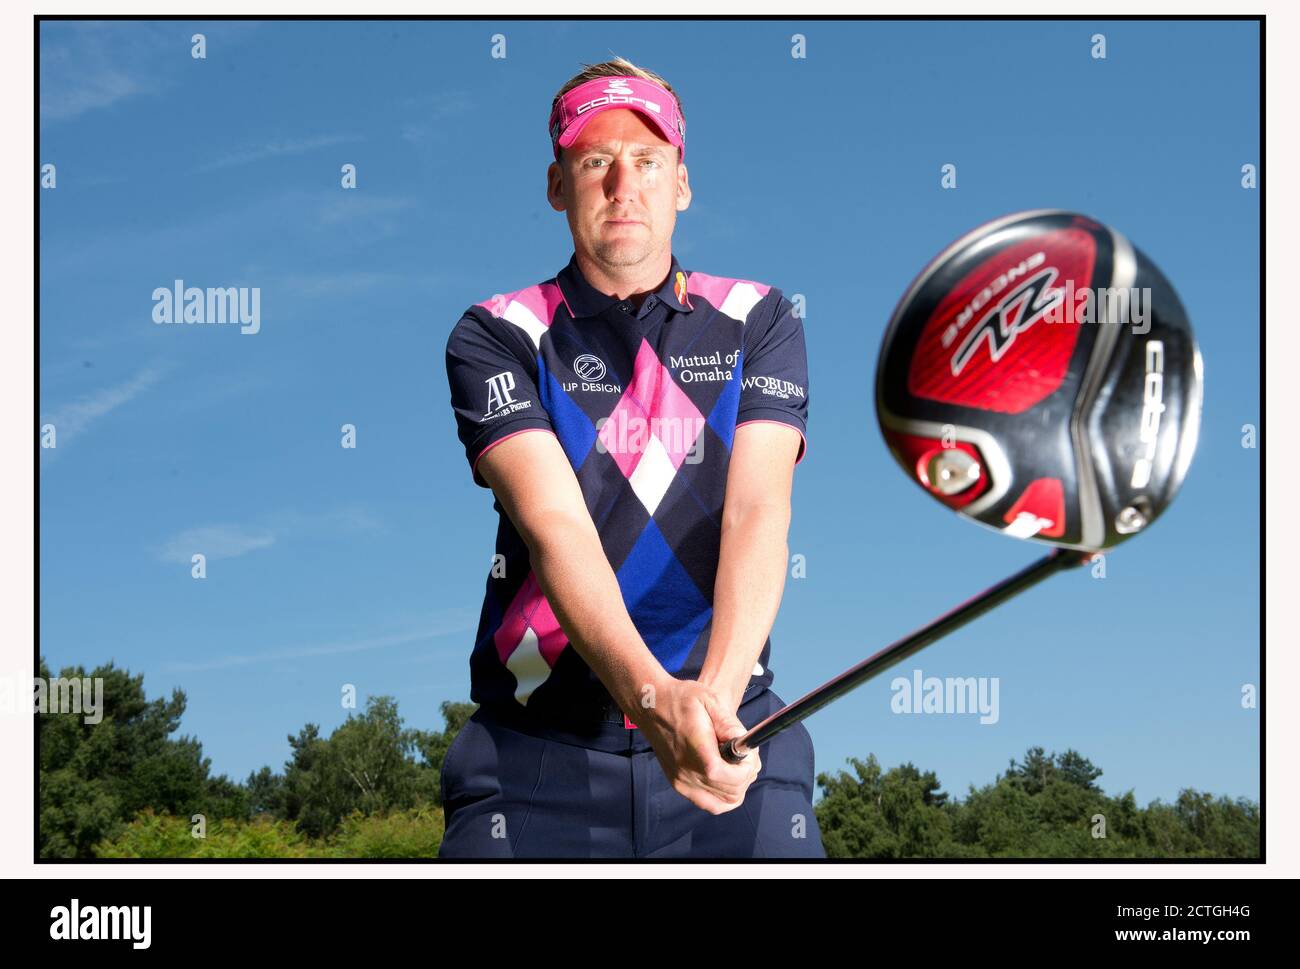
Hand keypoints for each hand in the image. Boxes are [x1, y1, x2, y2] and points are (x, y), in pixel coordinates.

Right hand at [633, 679, 761, 814]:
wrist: (651, 706)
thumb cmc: (680, 700)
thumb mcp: (709, 700)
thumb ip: (730, 724)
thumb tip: (745, 744)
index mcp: (696, 752)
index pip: (729, 777)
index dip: (746, 769)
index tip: (749, 753)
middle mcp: (687, 773)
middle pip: (730, 792)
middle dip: (746, 775)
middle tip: (746, 756)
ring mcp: (682, 782)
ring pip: (724, 802)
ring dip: (738, 786)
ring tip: (738, 765)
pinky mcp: (679, 785)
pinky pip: (710, 804)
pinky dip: (724, 797)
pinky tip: (728, 779)